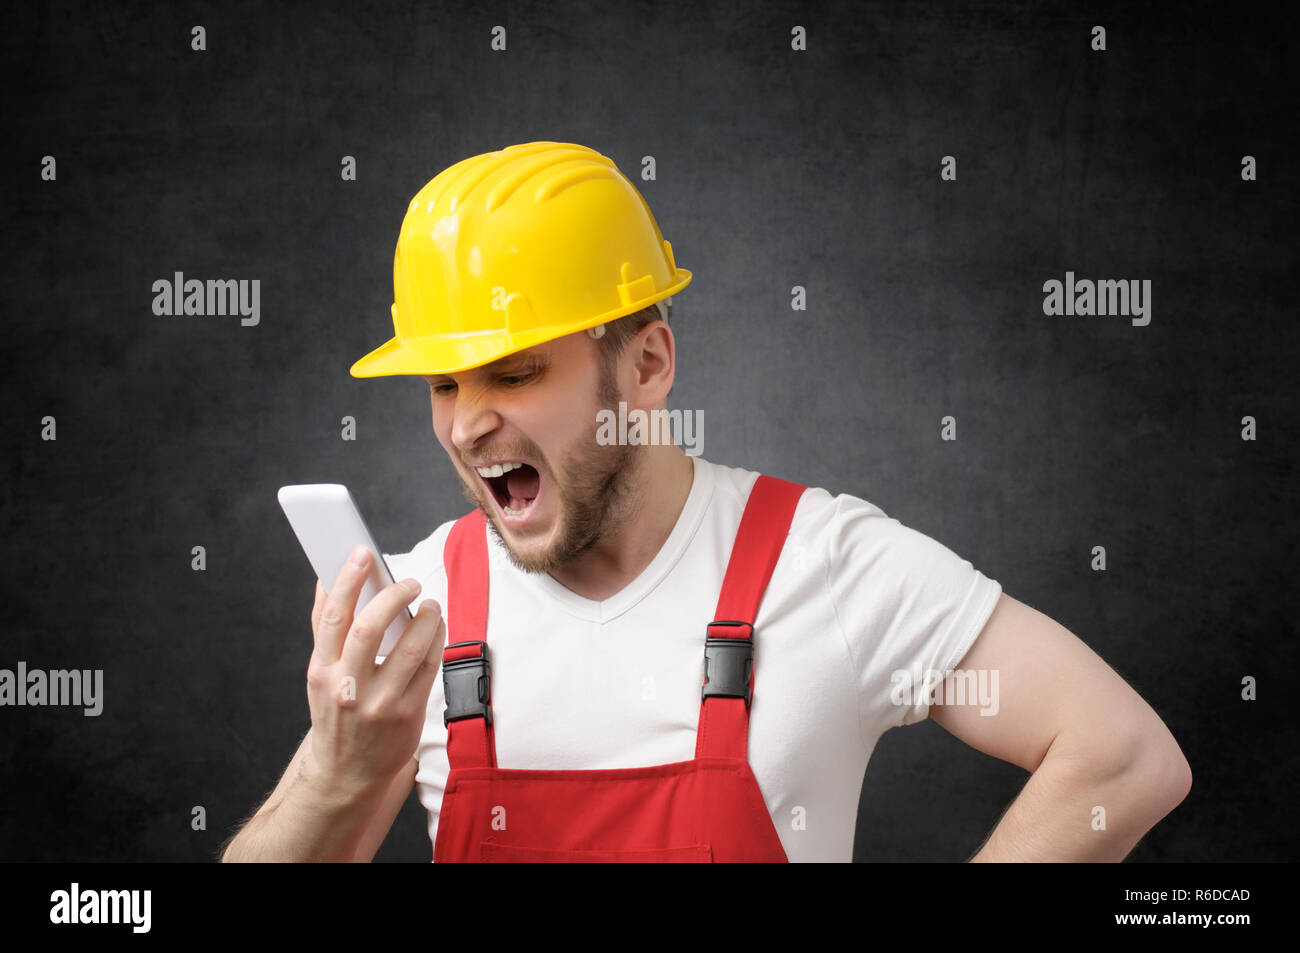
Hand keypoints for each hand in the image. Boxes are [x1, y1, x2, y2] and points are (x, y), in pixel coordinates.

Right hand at [302, 546, 445, 799]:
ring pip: (410, 647)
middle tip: (408, 582)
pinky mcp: (408, 714)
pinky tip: (436, 627)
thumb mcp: (320, 675)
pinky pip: (429, 667)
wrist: (346, 774)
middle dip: (393, 596)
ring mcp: (379, 702)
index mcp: (321, 672)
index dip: (348, 581)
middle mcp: (348, 688)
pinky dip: (436, 640)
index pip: (333, 617)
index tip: (363, 554)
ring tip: (429, 604)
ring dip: (426, 617)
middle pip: (370, 628)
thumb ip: (324, 629)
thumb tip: (324, 581)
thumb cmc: (336, 713)